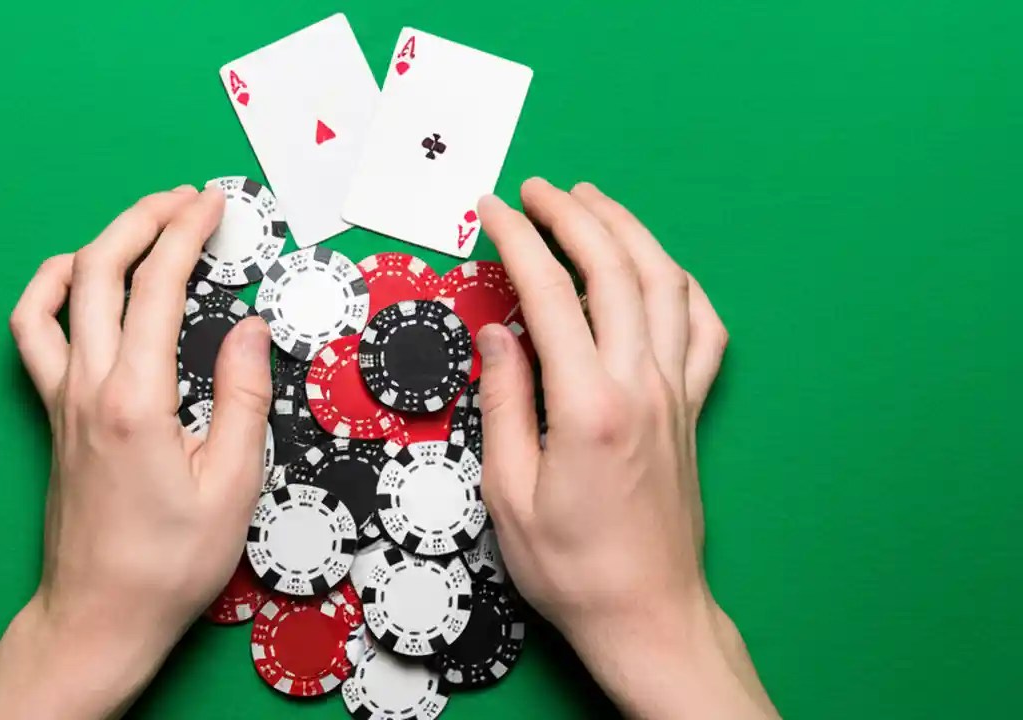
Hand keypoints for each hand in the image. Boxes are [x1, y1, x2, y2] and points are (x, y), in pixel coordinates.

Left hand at [0, 186, 272, 718]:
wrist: (100, 614)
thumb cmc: (167, 563)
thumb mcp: (233, 485)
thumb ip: (243, 396)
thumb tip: (250, 328)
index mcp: (137, 400)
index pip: (158, 286)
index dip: (187, 232)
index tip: (214, 204)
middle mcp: (88, 387)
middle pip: (100, 268)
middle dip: (145, 217)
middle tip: (186, 199)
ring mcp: (62, 397)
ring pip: (61, 290)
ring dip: (100, 243)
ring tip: (140, 224)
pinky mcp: (54, 413)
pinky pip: (33, 331)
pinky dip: (48, 290)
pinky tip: (73, 278)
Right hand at [476, 178, 776, 718]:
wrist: (647, 614)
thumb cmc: (572, 567)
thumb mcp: (508, 492)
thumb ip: (503, 402)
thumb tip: (499, 333)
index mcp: (587, 405)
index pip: (548, 293)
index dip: (517, 239)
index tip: (491, 209)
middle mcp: (641, 386)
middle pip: (614, 269)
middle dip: (572, 215)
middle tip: (537, 189)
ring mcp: (675, 394)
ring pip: (665, 285)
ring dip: (629, 232)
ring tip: (594, 201)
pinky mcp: (692, 411)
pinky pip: (704, 331)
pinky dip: (683, 288)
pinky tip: (661, 271)